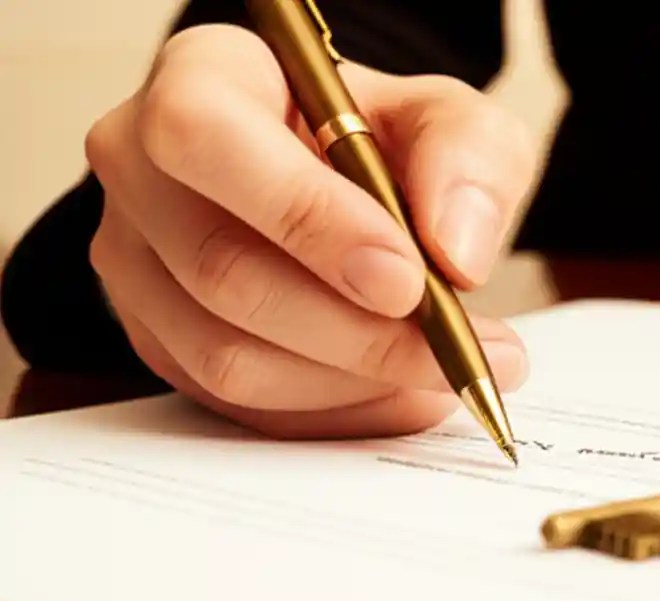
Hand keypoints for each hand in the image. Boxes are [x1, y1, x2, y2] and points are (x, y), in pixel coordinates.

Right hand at [85, 25, 536, 437]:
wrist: (342, 184)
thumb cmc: (382, 140)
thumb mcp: (449, 119)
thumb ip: (468, 160)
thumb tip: (457, 254)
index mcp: (201, 76)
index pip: (206, 136)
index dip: (305, 217)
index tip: (407, 279)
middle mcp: (141, 168)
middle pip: (222, 270)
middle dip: (357, 330)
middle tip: (457, 348)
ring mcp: (137, 263)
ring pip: (228, 356)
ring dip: (355, 380)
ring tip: (449, 369)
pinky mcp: (160, 340)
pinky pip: (241, 405)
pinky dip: (336, 412)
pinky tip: (405, 390)